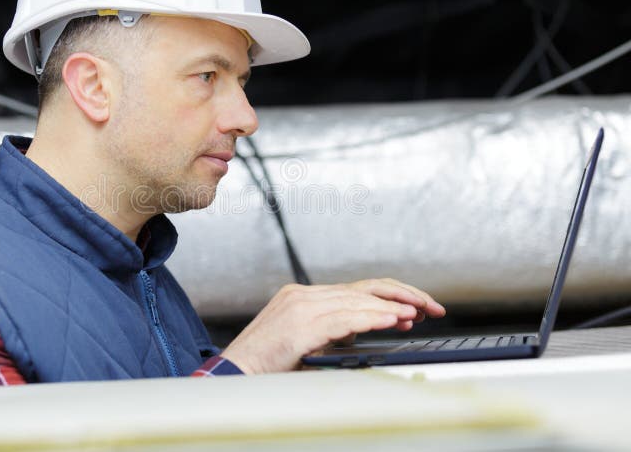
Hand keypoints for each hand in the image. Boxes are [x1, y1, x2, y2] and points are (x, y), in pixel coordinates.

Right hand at [221, 278, 445, 373]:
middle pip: (362, 289)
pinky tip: (391, 320)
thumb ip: (331, 333)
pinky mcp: (299, 325)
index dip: (389, 297)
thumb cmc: (265, 365)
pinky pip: (344, 317)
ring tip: (417, 313)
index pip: (356, 290)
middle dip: (401, 296)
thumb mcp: (305, 344)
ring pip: (356, 301)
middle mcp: (303, 295)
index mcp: (303, 297)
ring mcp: (300, 306)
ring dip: (391, 308)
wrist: (233, 375)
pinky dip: (371, 318)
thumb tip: (363, 331)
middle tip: (429, 306)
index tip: (415, 308)